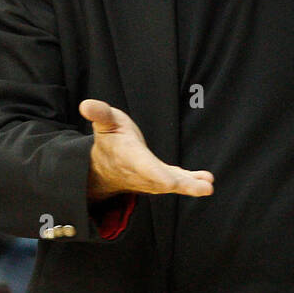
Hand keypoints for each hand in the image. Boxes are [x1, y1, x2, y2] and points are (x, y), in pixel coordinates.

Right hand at [80, 98, 214, 200]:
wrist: (104, 168)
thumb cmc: (109, 139)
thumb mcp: (105, 122)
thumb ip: (100, 114)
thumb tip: (85, 104)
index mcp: (128, 155)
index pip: (143, 166)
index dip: (156, 174)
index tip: (170, 182)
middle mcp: (141, 172)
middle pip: (163, 181)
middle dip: (183, 185)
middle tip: (204, 188)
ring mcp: (152, 179)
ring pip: (172, 185)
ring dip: (191, 186)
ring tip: (207, 186)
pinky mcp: (161, 179)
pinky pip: (177, 182)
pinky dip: (192, 182)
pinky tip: (206, 180)